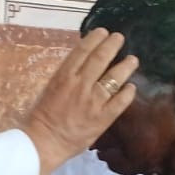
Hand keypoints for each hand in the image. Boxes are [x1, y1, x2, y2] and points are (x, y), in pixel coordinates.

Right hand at [20, 29, 137, 174]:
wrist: (43, 142)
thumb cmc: (41, 117)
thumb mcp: (50, 89)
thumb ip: (66, 78)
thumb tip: (81, 67)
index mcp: (64, 76)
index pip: (82, 51)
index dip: (95, 39)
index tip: (103, 32)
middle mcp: (80, 84)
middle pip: (100, 59)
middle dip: (112, 45)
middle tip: (120, 38)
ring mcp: (93, 101)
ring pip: (114, 78)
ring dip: (126, 66)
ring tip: (133, 59)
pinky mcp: (103, 118)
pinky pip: (120, 102)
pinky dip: (128, 93)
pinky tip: (131, 87)